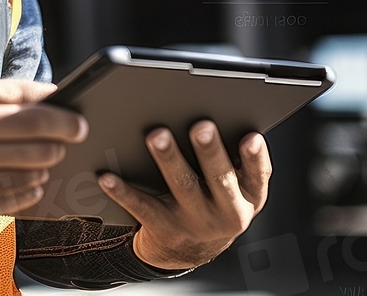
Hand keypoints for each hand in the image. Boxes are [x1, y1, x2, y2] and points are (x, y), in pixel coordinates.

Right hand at [0, 79, 88, 239]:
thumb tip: (45, 94)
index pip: (25, 107)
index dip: (59, 113)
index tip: (77, 117)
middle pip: (35, 141)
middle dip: (63, 139)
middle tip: (73, 137)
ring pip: (31, 174)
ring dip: (46, 166)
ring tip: (46, 159)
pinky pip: (17, 201)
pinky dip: (31, 191)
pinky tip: (30, 182)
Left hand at [97, 121, 270, 269]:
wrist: (192, 249)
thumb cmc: (214, 203)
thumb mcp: (236, 190)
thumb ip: (236, 162)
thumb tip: (223, 118)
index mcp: (249, 197)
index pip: (257, 175)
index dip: (255, 157)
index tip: (250, 137)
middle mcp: (227, 214)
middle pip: (219, 178)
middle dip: (209, 151)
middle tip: (201, 126)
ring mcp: (196, 224)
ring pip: (181, 187)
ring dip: (169, 159)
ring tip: (157, 136)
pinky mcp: (165, 230)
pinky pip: (143, 207)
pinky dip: (124, 190)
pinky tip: (108, 175)